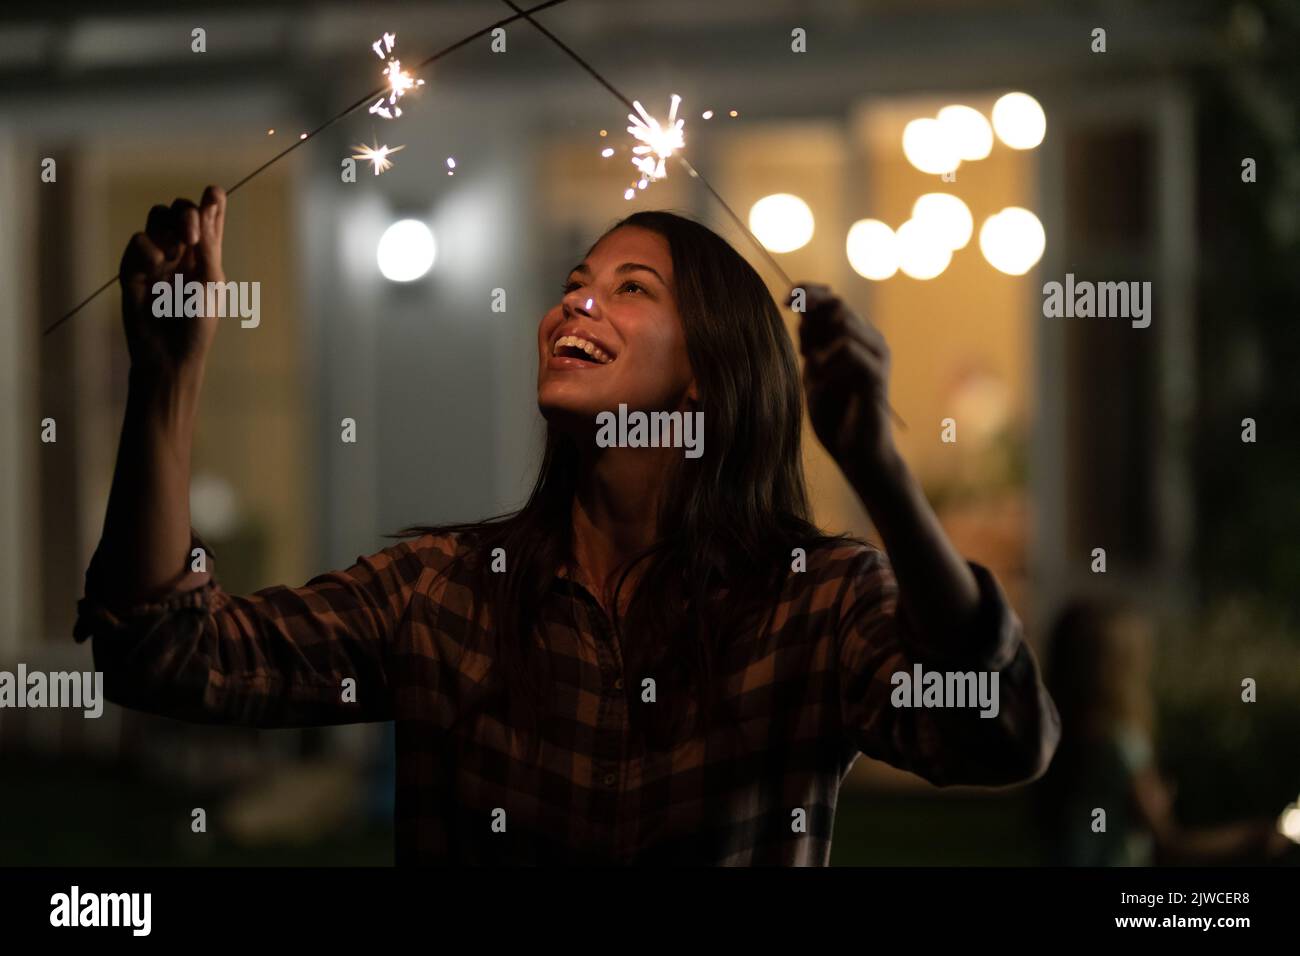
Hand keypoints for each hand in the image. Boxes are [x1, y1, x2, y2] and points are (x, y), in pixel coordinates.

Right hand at [119, 185, 225, 373]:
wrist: (167, 353)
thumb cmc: (197, 323)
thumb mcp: (211, 280)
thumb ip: (209, 242)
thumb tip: (210, 201)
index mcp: (207, 255)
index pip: (209, 218)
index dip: (211, 202)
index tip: (214, 193)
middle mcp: (183, 251)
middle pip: (180, 209)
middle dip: (187, 213)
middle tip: (191, 237)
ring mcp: (157, 257)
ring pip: (157, 217)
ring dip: (168, 226)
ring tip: (175, 251)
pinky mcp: (133, 266)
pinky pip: (139, 239)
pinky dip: (149, 249)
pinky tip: (155, 268)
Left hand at [787, 282, 895, 477]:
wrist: (856, 454)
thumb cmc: (834, 417)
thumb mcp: (814, 375)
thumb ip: (811, 346)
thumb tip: (800, 313)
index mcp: (855, 338)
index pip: (833, 299)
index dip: (808, 292)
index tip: (784, 300)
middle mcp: (870, 341)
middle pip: (837, 305)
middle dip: (809, 319)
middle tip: (798, 350)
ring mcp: (877, 357)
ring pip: (843, 323)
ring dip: (817, 345)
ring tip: (813, 372)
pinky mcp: (877, 376)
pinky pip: (848, 352)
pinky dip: (827, 366)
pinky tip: (819, 386)